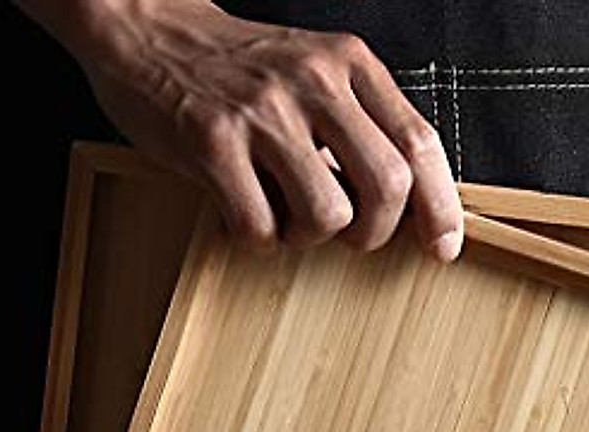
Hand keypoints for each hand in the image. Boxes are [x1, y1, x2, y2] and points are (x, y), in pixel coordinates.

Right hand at [19, 0, 463, 258]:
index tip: (441, 247)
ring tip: (280, 214)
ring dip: (306, 238)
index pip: (418, 143)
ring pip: (326, 216)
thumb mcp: (314, 73)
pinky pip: (259, 228)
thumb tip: (411, 205)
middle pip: (385, 187)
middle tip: (346, 236)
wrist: (148, 28)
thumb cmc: (238, 68)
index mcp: (348, 62)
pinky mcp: (212, 140)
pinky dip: (254, 237)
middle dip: (372, 234)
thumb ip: (361, 124)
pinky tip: (239, 209)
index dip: (438, 208)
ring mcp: (261, 109)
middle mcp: (313, 80)